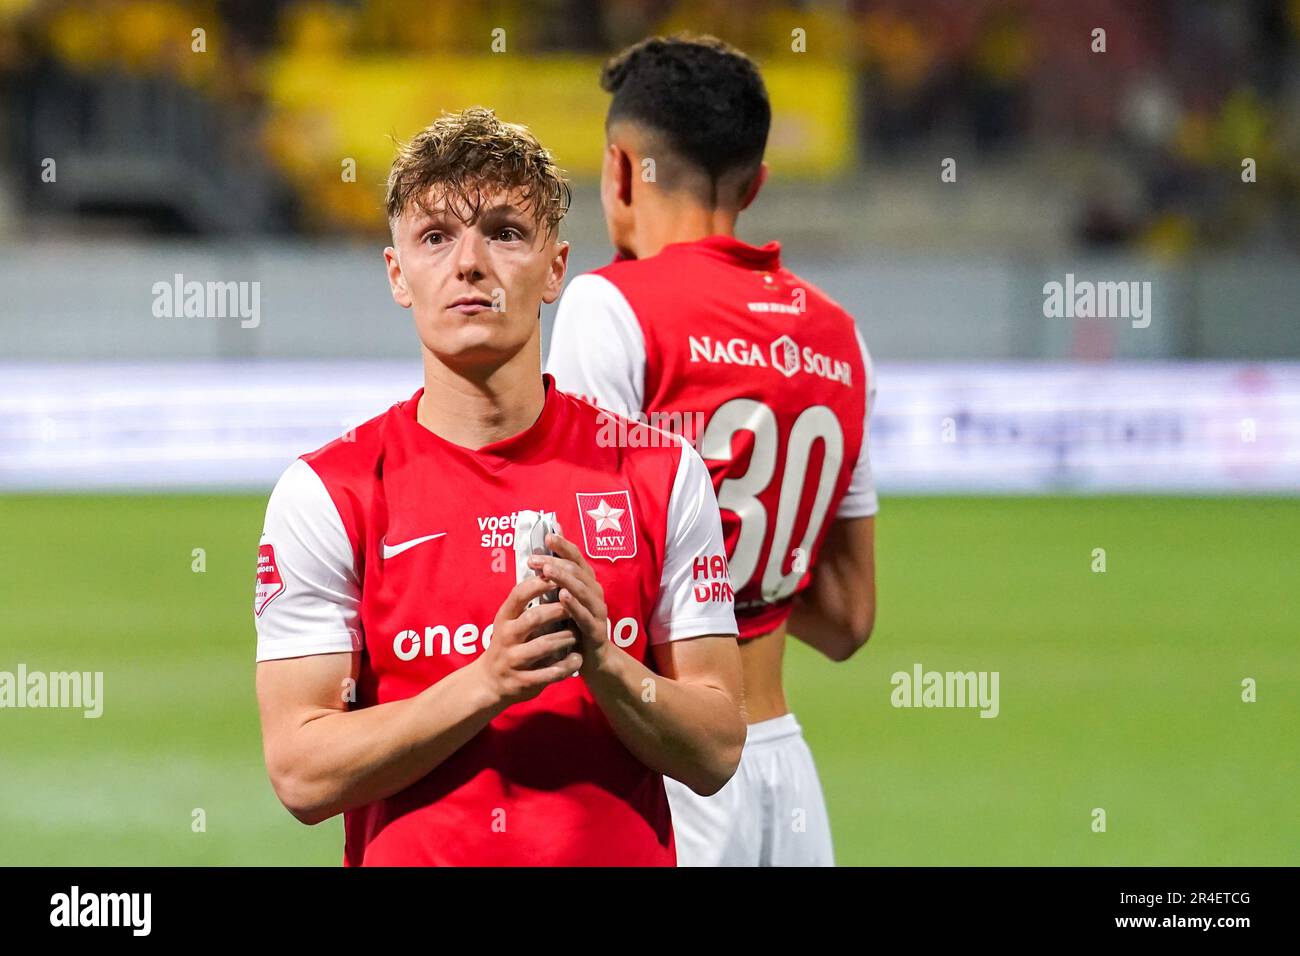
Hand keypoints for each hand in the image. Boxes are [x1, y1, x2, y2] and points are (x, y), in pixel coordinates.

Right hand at [477, 575, 582, 706]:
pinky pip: (549, 673)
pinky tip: (577, 659)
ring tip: (577, 634)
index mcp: (504, 618)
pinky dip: (566, 666)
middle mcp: (506, 636)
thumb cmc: (507, 644)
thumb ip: (526, 604)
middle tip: (575, 608)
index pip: (519, 594)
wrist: (489, 682)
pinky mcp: (522, 680)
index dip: (539, 583)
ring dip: (565, 638)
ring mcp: (513, 660)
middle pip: (534, 617)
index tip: (559, 578)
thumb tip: (550, 575)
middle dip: (558, 611)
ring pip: (544, 645)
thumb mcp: (509, 622)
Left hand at [527, 533, 610, 674]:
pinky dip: (574, 604)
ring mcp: (597, 611)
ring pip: (582, 589)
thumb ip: (557, 576)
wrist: (591, 660)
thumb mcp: (563, 598)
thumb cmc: (573, 625)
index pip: (577, 558)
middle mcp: (595, 593)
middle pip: (578, 571)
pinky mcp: (596, 630)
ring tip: (547, 570)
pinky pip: (584, 615)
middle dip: (556, 561)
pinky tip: (562, 597)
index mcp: (587, 582)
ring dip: (564, 578)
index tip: (547, 536)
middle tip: (535, 558)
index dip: (563, 546)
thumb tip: (546, 545)